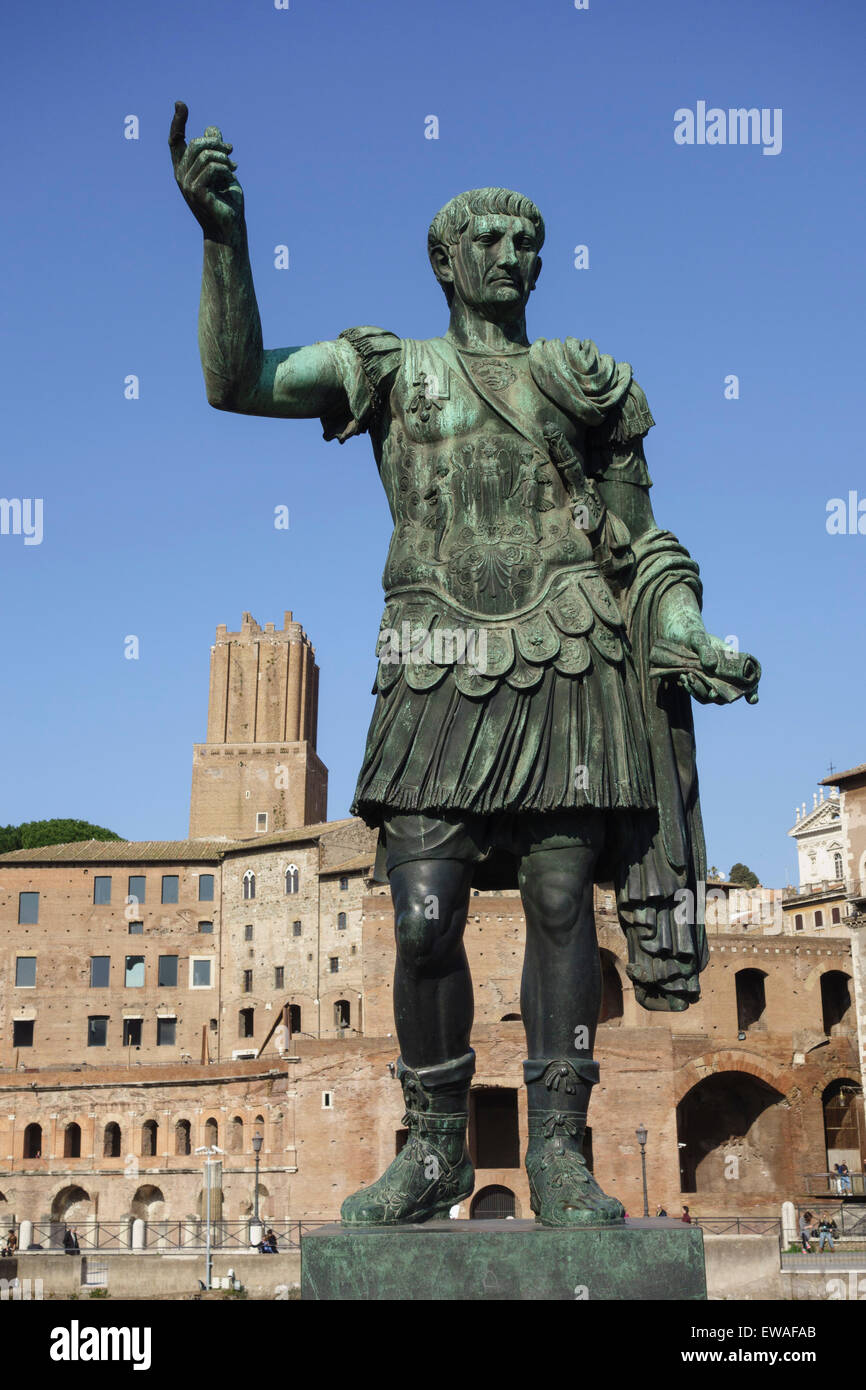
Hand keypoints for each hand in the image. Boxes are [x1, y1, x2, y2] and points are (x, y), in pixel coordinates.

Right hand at [169, 101, 243, 242]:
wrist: (229, 227)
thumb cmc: (226, 200)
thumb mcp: (223, 170)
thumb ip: (216, 150)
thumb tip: (211, 129)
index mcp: (184, 168)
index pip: (175, 141)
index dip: (177, 122)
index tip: (180, 104)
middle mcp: (181, 175)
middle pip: (196, 145)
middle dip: (217, 143)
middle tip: (232, 150)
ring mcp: (187, 185)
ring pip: (206, 156)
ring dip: (224, 158)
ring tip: (233, 168)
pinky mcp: (197, 192)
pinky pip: (212, 168)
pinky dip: (225, 169)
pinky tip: (232, 176)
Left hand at [678, 629, 759, 704]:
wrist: (679, 641)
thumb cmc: (694, 637)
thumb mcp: (698, 639)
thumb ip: (705, 650)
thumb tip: (711, 666)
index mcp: (733, 664)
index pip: (748, 679)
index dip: (752, 690)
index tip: (752, 699)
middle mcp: (726, 678)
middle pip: (729, 695)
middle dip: (718, 694)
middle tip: (709, 688)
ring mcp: (713, 685)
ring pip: (712, 698)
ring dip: (701, 691)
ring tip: (689, 676)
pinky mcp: (701, 688)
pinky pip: (700, 696)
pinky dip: (692, 691)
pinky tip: (684, 678)